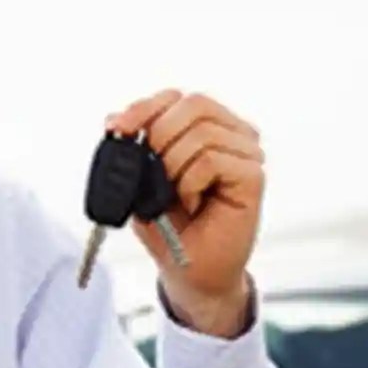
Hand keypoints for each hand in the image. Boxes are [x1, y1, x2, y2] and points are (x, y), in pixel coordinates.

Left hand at [107, 89, 264, 337]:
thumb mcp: (139, 181)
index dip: (144, 108)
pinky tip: (193, 203)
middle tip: (154, 170)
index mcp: (203, 127)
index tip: (117, 128)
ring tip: (177, 195)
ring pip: (202, 133)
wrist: (189, 270)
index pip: (176, 97)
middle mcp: (230, 134)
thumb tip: (114, 118)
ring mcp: (245, 153)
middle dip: (160, 136)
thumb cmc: (169, 225)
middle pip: (193, 104)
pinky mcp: (252, 175)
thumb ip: (131, 147)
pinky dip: (189, 183)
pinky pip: (211, 160)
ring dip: (174, 168)